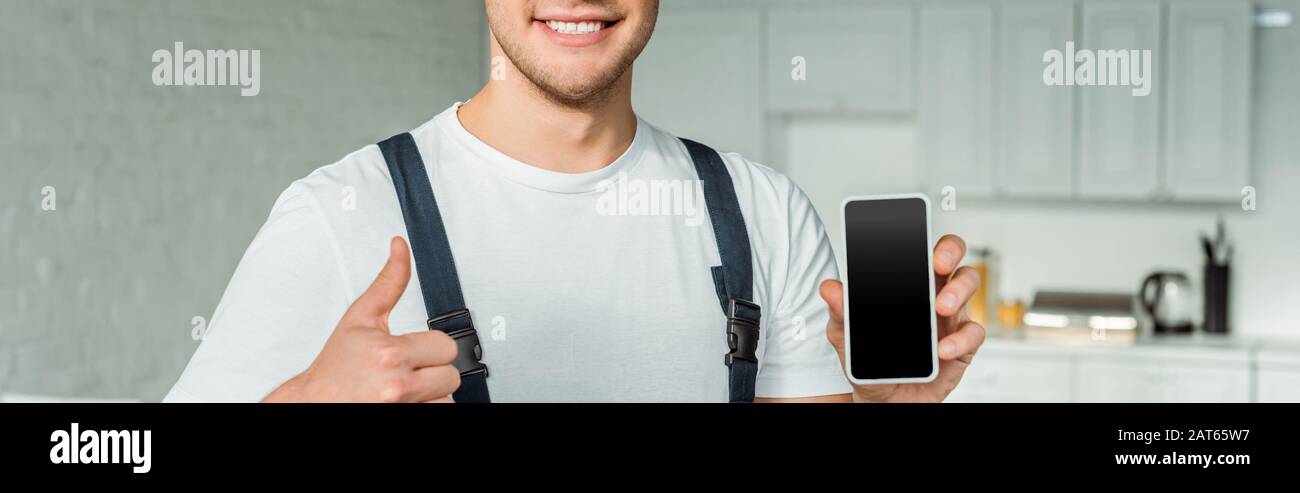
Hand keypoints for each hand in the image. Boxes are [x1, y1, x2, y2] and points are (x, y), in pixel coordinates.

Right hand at [263, 237, 461, 402]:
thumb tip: (400, 246)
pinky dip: (425, 406)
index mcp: (390, 353)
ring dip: (431, 393)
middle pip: (451, 375)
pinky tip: (404, 400)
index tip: (411, 350)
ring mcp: (402, 406)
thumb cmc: (335, 365)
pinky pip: (437, 412)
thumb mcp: (360, 317)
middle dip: (433, 370)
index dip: (430, 347)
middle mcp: (397, 384)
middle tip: (407, 369)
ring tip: (403, 386)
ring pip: (446, 398)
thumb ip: (388, 282)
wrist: (314, 401)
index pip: (446, 346)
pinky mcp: (404, 419)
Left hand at [820, 234, 985, 402]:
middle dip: (950, 252)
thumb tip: (829, 288)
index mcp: (907, 287)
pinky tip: (942, 349)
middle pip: (953, 259)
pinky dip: (960, 339)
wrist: (883, 400)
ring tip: (941, 308)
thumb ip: (840, 312)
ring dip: (958, 292)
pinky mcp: (962, 345)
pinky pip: (973, 333)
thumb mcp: (846, 337)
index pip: (921, 251)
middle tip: (938, 264)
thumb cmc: (870, 363)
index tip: (917, 235)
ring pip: (969, 286)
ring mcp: (950, 318)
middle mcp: (932, 295)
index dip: (921, 238)